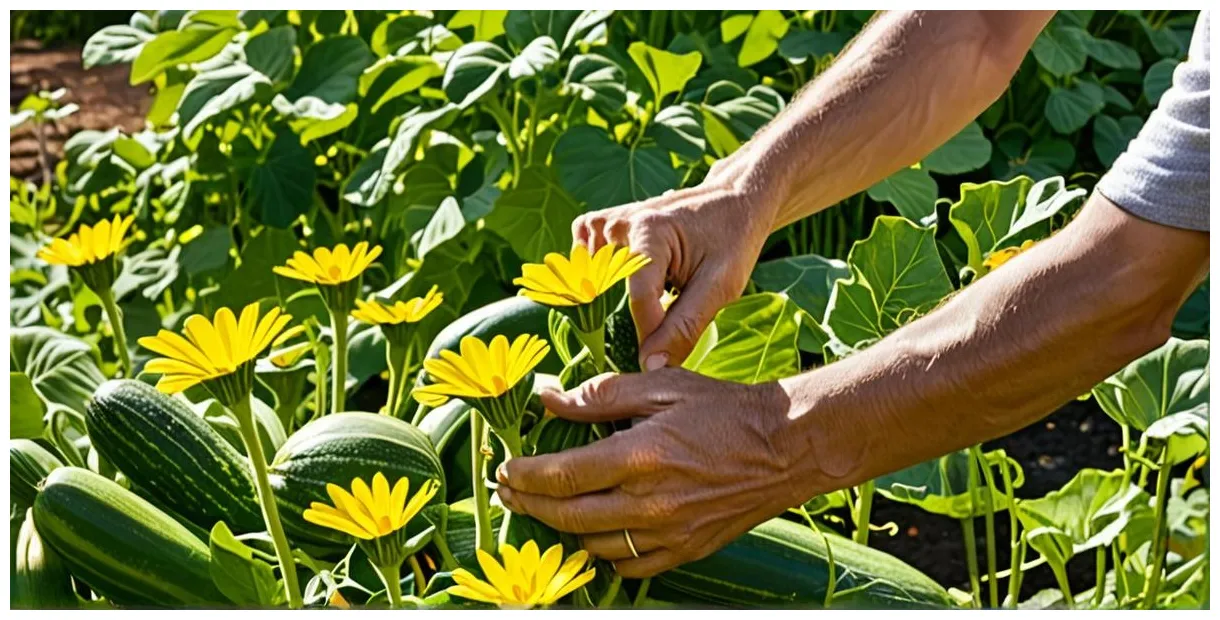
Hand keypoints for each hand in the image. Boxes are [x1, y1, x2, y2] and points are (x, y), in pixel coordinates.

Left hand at [494, 369, 799, 577]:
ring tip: (549, 510)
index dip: (524, 476)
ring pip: (594, 545)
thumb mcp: (660, 386)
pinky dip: (605, 552)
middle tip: (509, 494)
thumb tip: (549, 398)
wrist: (785, 446)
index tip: (506, 470)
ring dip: (564, 530)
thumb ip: (599, 395)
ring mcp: (670, 532)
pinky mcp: (687, 549)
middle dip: (529, 506)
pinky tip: (596, 533)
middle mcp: (651, 501)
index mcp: (640, 455)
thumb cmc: (723, 409)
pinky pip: (630, 565)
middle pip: (568, 516)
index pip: (560, 476)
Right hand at [571, 181, 773, 368]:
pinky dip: (593, 275)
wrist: (732, 201)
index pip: (637, 299)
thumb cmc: (731, 240)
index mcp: (650, 231)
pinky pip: (582, 258)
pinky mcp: (603, 225)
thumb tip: (650, 366)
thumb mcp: (720, 286)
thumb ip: (684, 327)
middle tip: (652, 331)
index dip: (651, 334)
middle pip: (603, 291)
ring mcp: (608, 222)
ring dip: (603, 298)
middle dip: (622, 321)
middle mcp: (620, 223)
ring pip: (586, 276)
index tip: (665, 354)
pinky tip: (621, 285)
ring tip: (641, 306)